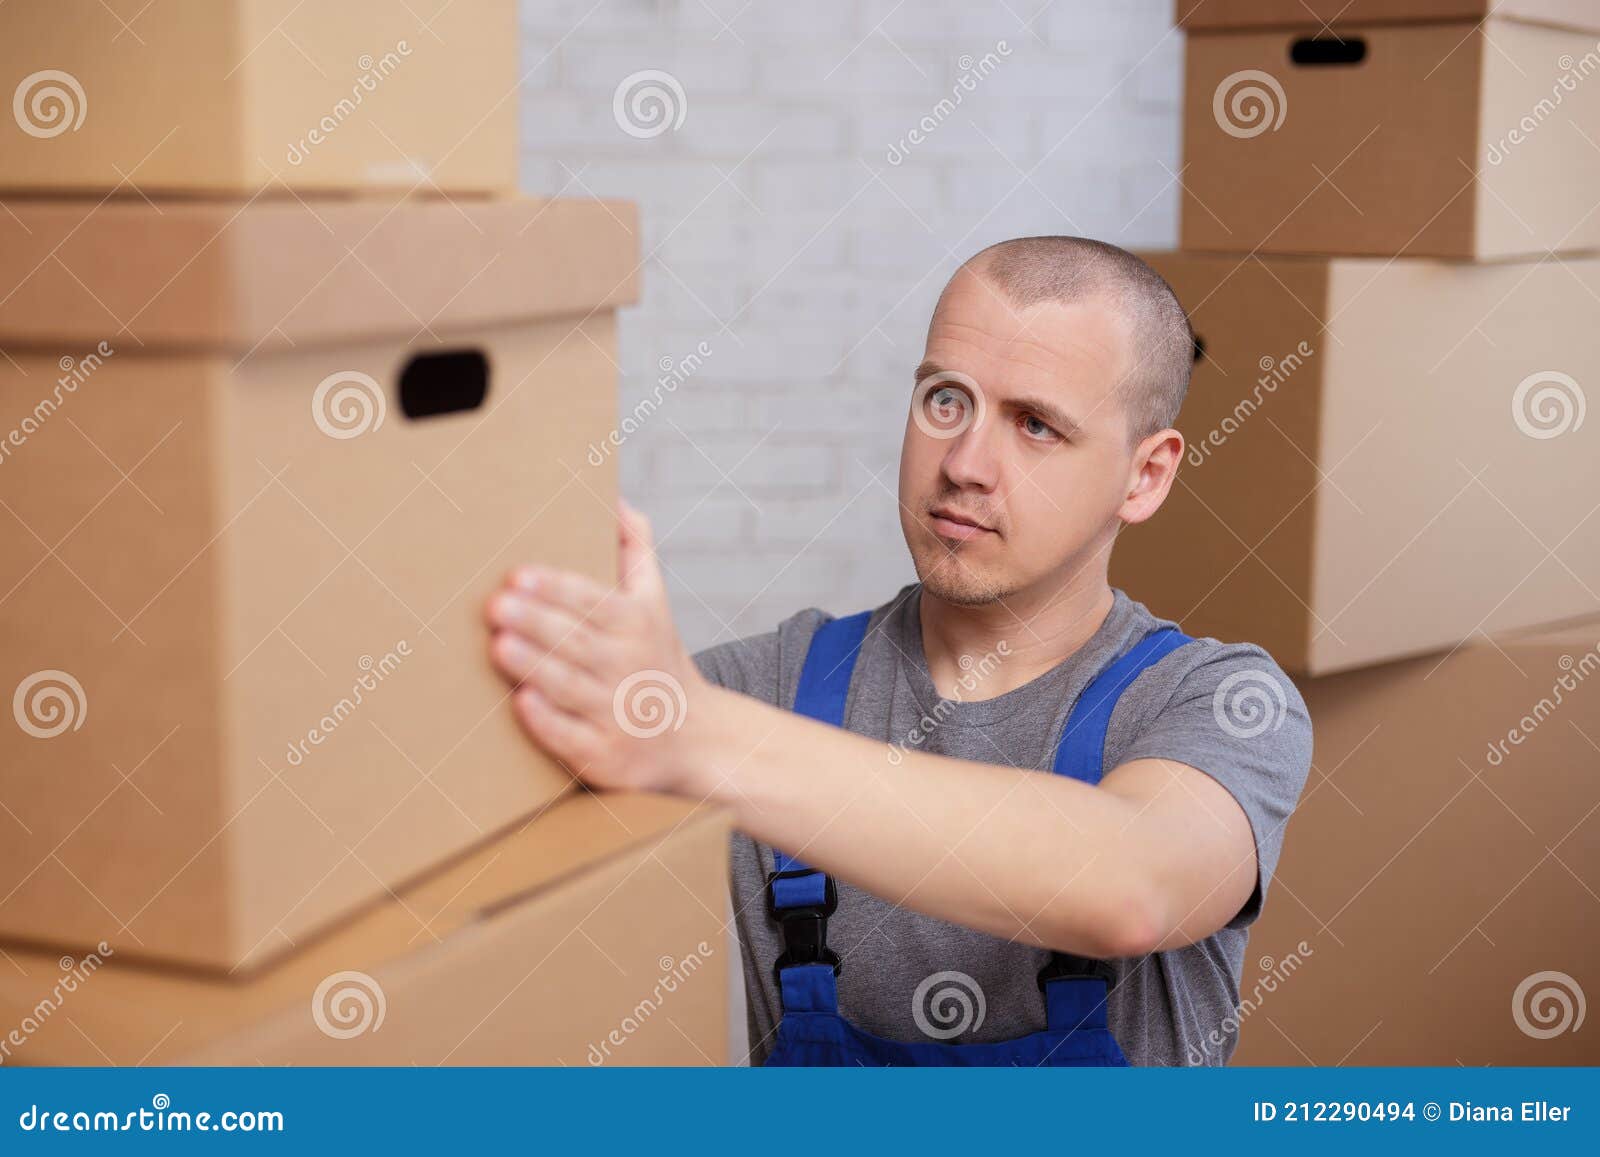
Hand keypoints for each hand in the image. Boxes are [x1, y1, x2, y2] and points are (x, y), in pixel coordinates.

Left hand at [484, 500, 706, 793]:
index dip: (556, 588)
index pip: (591, 601)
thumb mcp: (655, 601)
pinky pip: (572, 737)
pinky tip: (522, 703)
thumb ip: (635, 550)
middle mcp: (628, 666)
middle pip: (575, 640)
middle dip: (536, 621)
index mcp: (636, 623)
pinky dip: (549, 722)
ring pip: (569, 686)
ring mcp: (616, 713)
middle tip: (495, 606)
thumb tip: (615, 500)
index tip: (519, 575)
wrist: (694, 737)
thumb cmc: (657, 658)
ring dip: (535, 665)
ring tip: (500, 645)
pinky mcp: (605, 756)